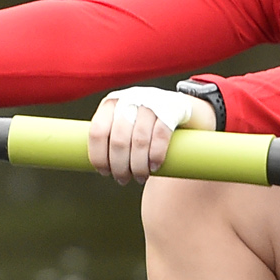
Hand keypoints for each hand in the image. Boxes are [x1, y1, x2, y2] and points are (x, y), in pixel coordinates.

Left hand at [88, 87, 217, 184]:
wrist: (181, 106)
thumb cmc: (147, 123)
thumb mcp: (125, 122)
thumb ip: (111, 136)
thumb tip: (98, 167)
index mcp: (112, 103)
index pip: (97, 131)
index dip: (98, 156)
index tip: (104, 172)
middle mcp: (130, 99)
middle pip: (118, 139)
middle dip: (119, 165)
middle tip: (123, 180)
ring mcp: (152, 102)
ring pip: (139, 140)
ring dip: (138, 165)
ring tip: (140, 178)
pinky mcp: (173, 108)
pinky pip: (161, 135)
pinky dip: (156, 155)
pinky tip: (154, 167)